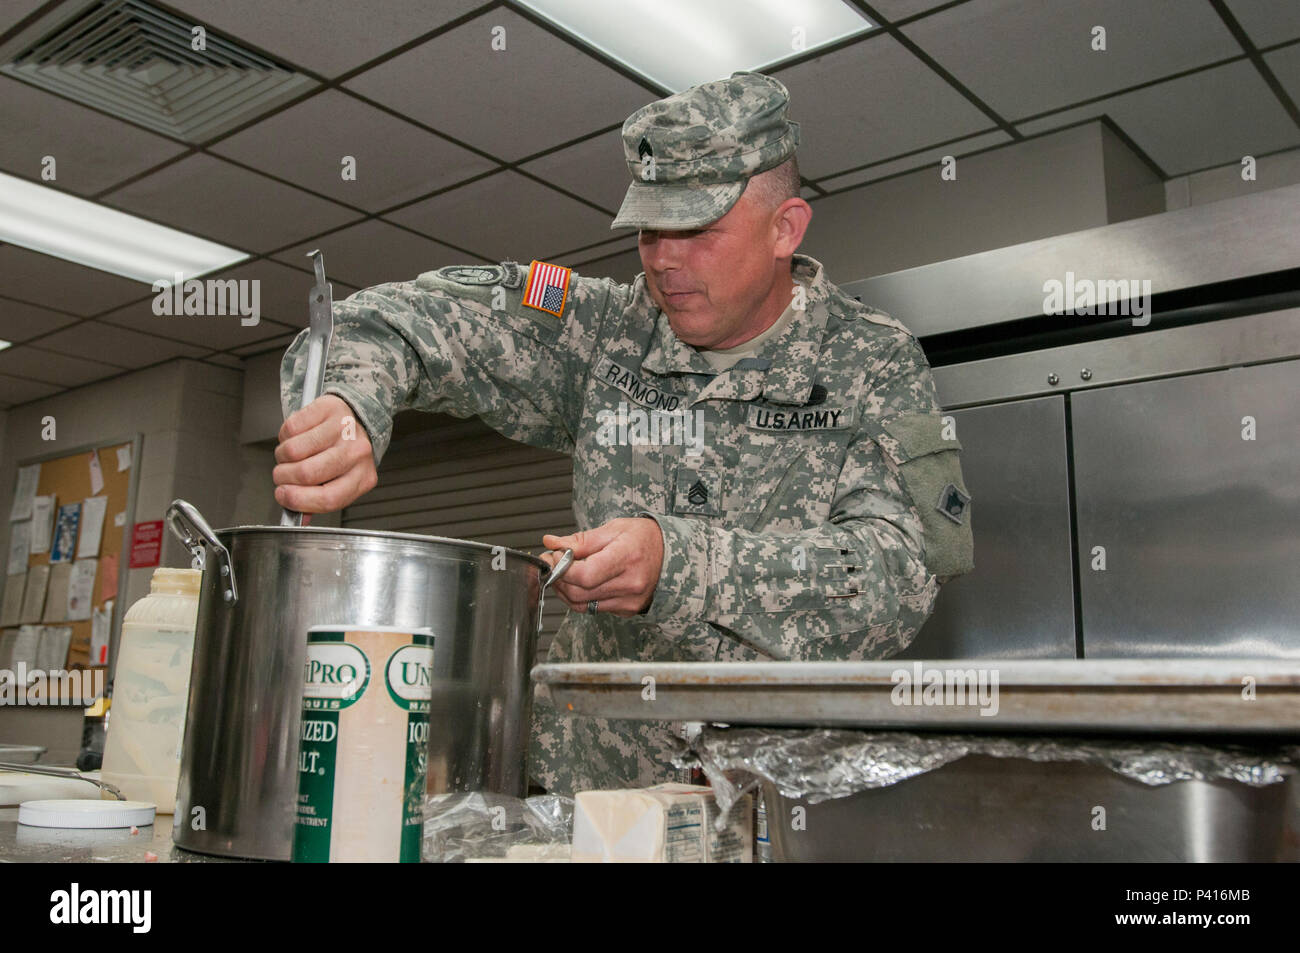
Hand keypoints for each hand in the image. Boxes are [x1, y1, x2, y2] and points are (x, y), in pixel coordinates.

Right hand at [273, 394, 376, 512]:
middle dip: (284, 478)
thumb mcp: (341, 481)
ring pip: (294, 451)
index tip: (283, 496)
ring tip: (290, 456)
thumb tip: (298, 518)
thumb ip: (319, 500)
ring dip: (282, 457)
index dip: (298, 500)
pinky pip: (290, 428)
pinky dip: (284, 436)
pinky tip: (296, 437)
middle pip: (307, 473)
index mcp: (362, 478)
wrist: (358, 418)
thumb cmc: (346, 454)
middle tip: (282, 476)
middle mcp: (357, 453)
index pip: (328, 498)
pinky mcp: (328, 409)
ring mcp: (343, 430)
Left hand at [541, 518, 663, 615]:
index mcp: (627, 558)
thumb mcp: (613, 529)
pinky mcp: (627, 610)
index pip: (584, 575)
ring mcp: (629, 601)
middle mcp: (630, 584)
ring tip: (563, 573)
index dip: (561, 569)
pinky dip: (581, 597)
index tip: (553, 556)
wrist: (671, 554)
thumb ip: (580, 540)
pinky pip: (593, 609)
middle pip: (579, 592)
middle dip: (558, 579)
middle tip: (552, 563)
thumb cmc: (643, 538)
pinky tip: (581, 583)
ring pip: (582, 605)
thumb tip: (551, 543)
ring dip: (565, 590)